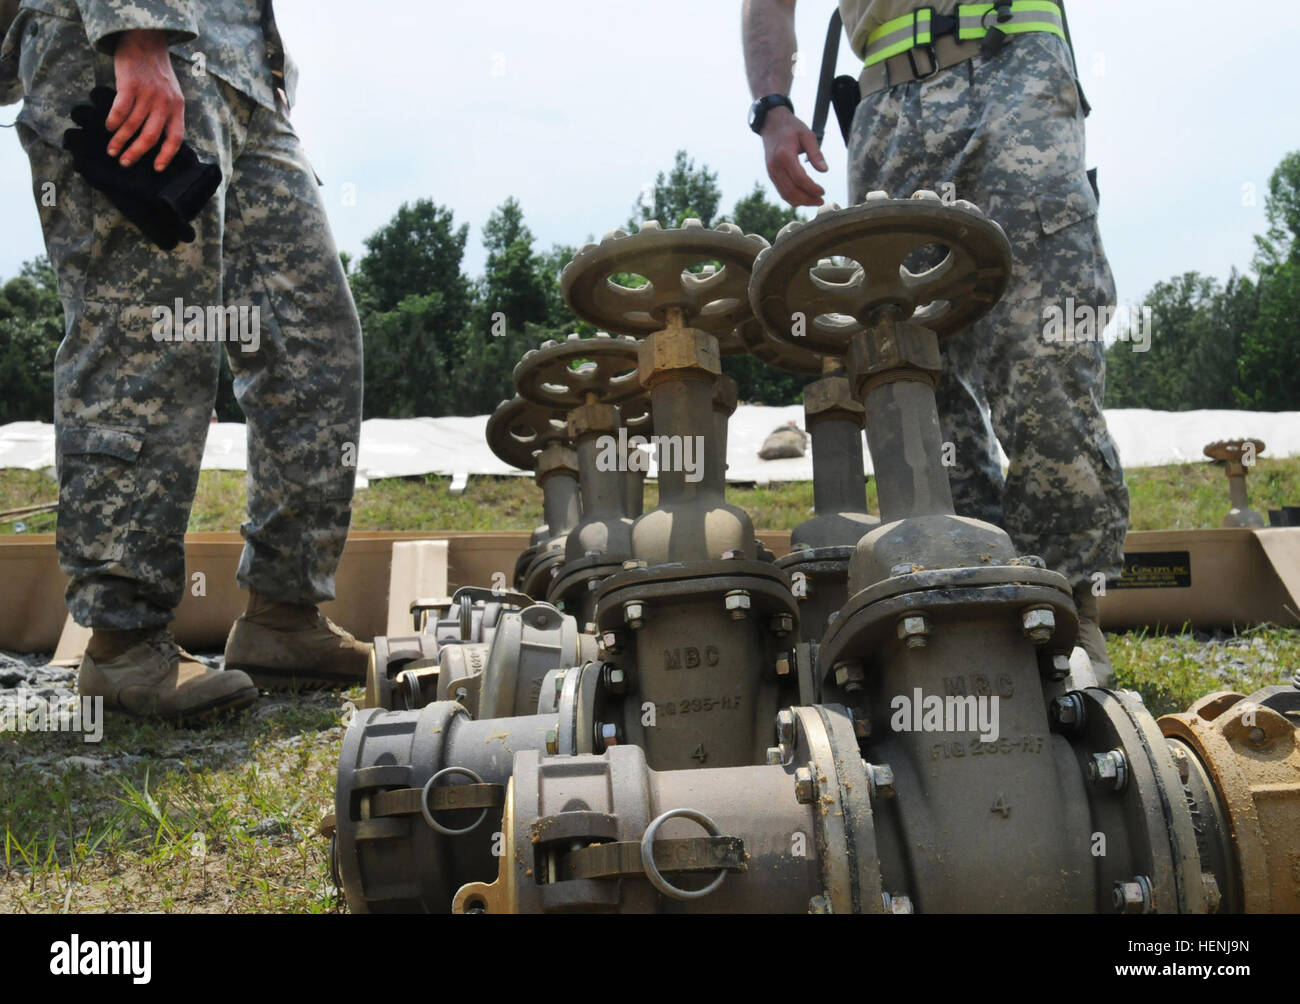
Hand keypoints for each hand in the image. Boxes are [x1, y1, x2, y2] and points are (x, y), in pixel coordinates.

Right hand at [106, 29, 184, 170]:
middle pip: (150, 137)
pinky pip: (120, 110)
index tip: (157, 168)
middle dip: (136, 153)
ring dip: (120, 141)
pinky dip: (113, 122)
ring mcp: (147, 94)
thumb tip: (157, 139)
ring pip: (132, 125)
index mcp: (177, 108)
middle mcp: (164, 103)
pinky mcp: (130, 85)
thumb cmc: (157, 71)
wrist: (145, 41)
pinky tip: (109, 128)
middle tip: (124, 163)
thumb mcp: (172, 93)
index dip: (166, 156)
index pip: (175, 138)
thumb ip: (167, 113)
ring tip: (111, 150)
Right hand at [761, 107, 827, 206]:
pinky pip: (782, 191)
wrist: (771, 123)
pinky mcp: (771, 175)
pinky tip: (804, 197)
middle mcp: (775, 166)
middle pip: (791, 191)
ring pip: (785, 195)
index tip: (823, 191)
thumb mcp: (807, 135)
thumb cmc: (791, 128)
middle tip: (821, 200)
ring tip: (814, 201)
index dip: (812, 188)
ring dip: (801, 201)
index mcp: (785, 155)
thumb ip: (816, 153)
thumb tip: (824, 170)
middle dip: (807, 199)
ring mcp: (771, 172)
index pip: (799, 179)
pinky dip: (793, 198)